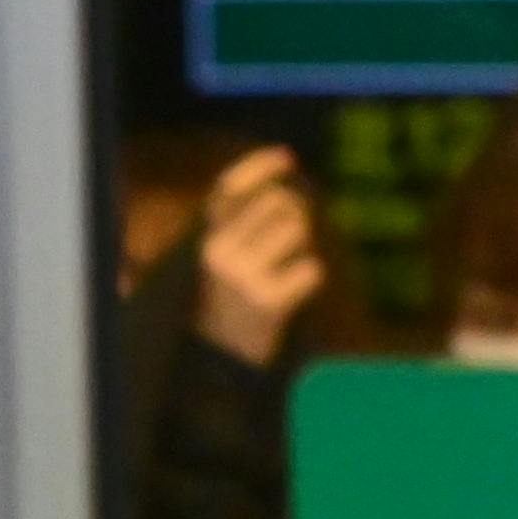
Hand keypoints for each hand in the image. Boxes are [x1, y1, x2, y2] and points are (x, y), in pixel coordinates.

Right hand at [194, 148, 326, 366]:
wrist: (220, 362)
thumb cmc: (231, 299)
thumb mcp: (227, 255)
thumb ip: (245, 216)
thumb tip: (284, 158)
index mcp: (206, 238)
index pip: (229, 188)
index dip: (258, 166)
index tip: (286, 157)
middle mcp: (219, 252)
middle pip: (279, 204)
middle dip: (296, 215)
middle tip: (291, 242)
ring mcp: (242, 276)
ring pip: (298, 231)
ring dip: (303, 247)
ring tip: (286, 270)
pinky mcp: (267, 301)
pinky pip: (311, 269)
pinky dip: (309, 279)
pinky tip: (292, 295)